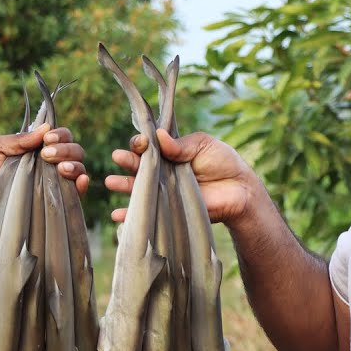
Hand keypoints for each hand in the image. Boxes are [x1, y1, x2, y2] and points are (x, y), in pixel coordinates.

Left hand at [0, 124, 89, 226]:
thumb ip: (18, 139)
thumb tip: (46, 128)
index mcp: (34, 150)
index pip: (58, 137)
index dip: (59, 134)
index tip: (47, 139)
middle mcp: (47, 166)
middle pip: (73, 150)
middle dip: (66, 148)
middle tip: (48, 153)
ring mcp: (52, 185)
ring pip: (78, 169)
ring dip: (74, 163)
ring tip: (60, 167)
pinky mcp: (53, 204)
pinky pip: (76, 194)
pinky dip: (82, 184)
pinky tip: (79, 180)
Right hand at [105, 129, 259, 225]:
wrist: (240, 191)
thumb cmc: (224, 163)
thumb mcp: (203, 145)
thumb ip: (180, 144)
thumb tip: (158, 136)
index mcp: (170, 153)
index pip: (150, 146)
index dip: (142, 143)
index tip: (141, 142)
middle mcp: (163, 171)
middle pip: (139, 166)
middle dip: (127, 161)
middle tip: (118, 157)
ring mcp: (164, 192)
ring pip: (139, 188)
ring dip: (123, 185)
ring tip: (110, 182)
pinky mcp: (168, 211)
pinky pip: (147, 213)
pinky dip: (130, 215)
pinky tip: (117, 215)